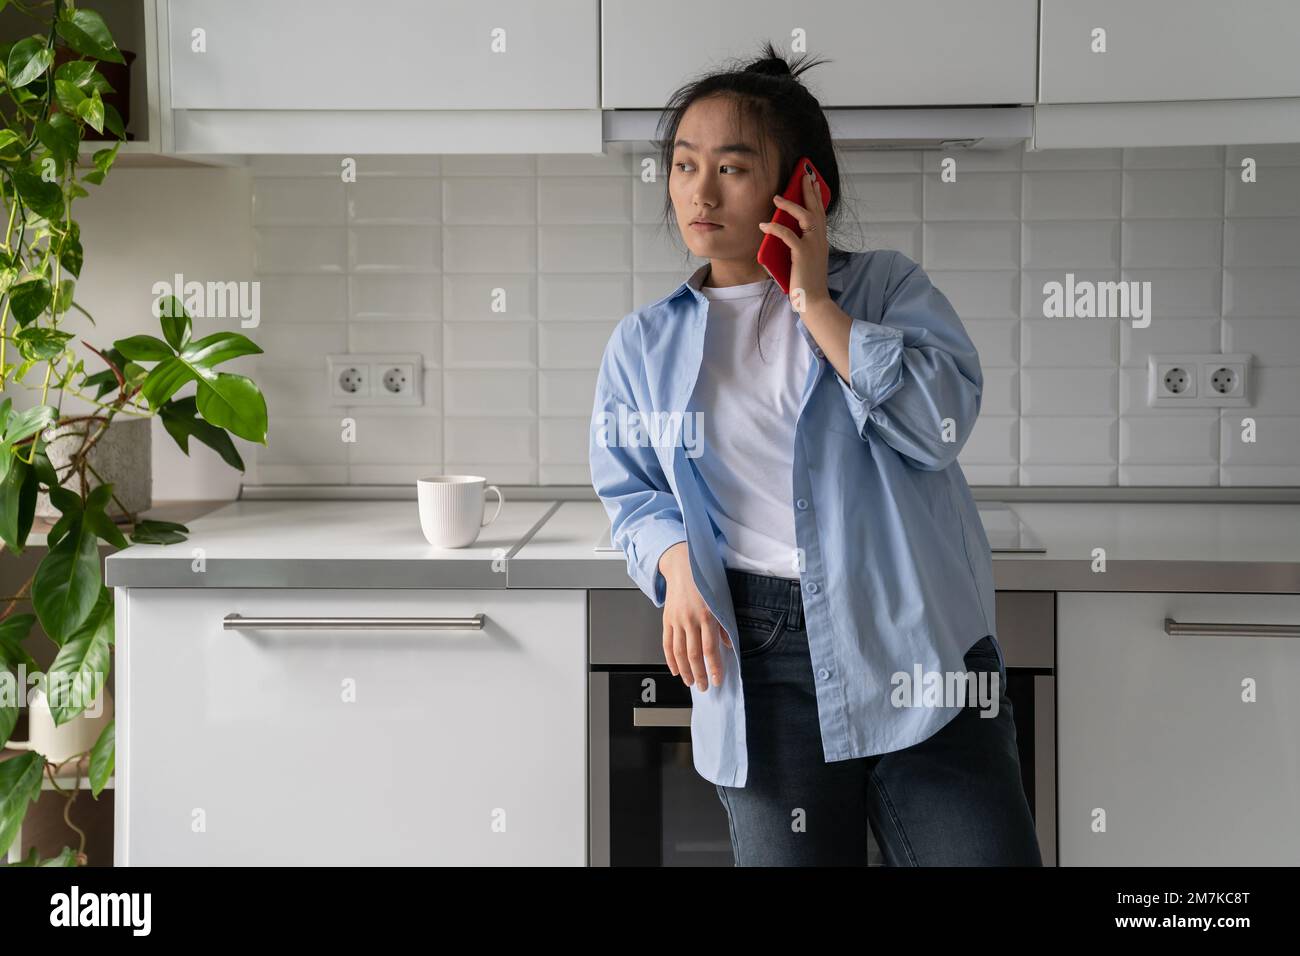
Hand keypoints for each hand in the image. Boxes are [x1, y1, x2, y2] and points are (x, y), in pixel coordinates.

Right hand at [658, 541, 730, 690]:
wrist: (682, 566)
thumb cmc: (705, 581)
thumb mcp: (721, 600)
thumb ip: (724, 624)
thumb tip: (728, 645)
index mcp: (707, 615)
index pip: (710, 649)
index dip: (714, 667)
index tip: (717, 680)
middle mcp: (690, 620)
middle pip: (694, 654)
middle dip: (699, 674)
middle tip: (704, 687)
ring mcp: (677, 620)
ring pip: (679, 652)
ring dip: (685, 671)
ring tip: (690, 682)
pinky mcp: (667, 619)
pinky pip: (667, 643)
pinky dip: (670, 659)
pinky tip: (675, 670)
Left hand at [758, 161, 830, 313]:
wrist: (814, 301)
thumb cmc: (807, 283)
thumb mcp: (805, 260)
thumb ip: (799, 246)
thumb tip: (784, 234)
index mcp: (821, 240)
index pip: (821, 213)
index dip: (816, 196)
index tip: (812, 181)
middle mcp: (820, 240)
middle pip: (816, 209)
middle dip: (808, 190)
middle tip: (802, 175)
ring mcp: (813, 246)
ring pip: (805, 217)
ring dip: (791, 205)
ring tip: (777, 197)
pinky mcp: (802, 254)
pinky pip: (788, 235)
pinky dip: (775, 228)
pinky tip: (764, 224)